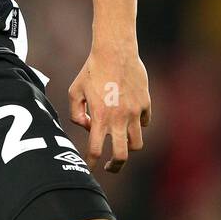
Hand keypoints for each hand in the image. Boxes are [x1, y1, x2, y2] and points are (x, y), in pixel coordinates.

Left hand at [68, 45, 150, 173]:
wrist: (115, 51)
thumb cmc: (91, 71)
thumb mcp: (74, 91)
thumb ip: (76, 113)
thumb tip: (87, 127)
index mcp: (99, 117)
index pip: (95, 150)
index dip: (91, 162)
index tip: (90, 168)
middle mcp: (118, 119)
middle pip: (121, 155)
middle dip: (115, 166)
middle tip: (109, 166)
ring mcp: (134, 112)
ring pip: (137, 143)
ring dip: (128, 146)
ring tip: (120, 143)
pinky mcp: (145, 104)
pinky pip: (144, 123)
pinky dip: (138, 126)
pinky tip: (129, 120)